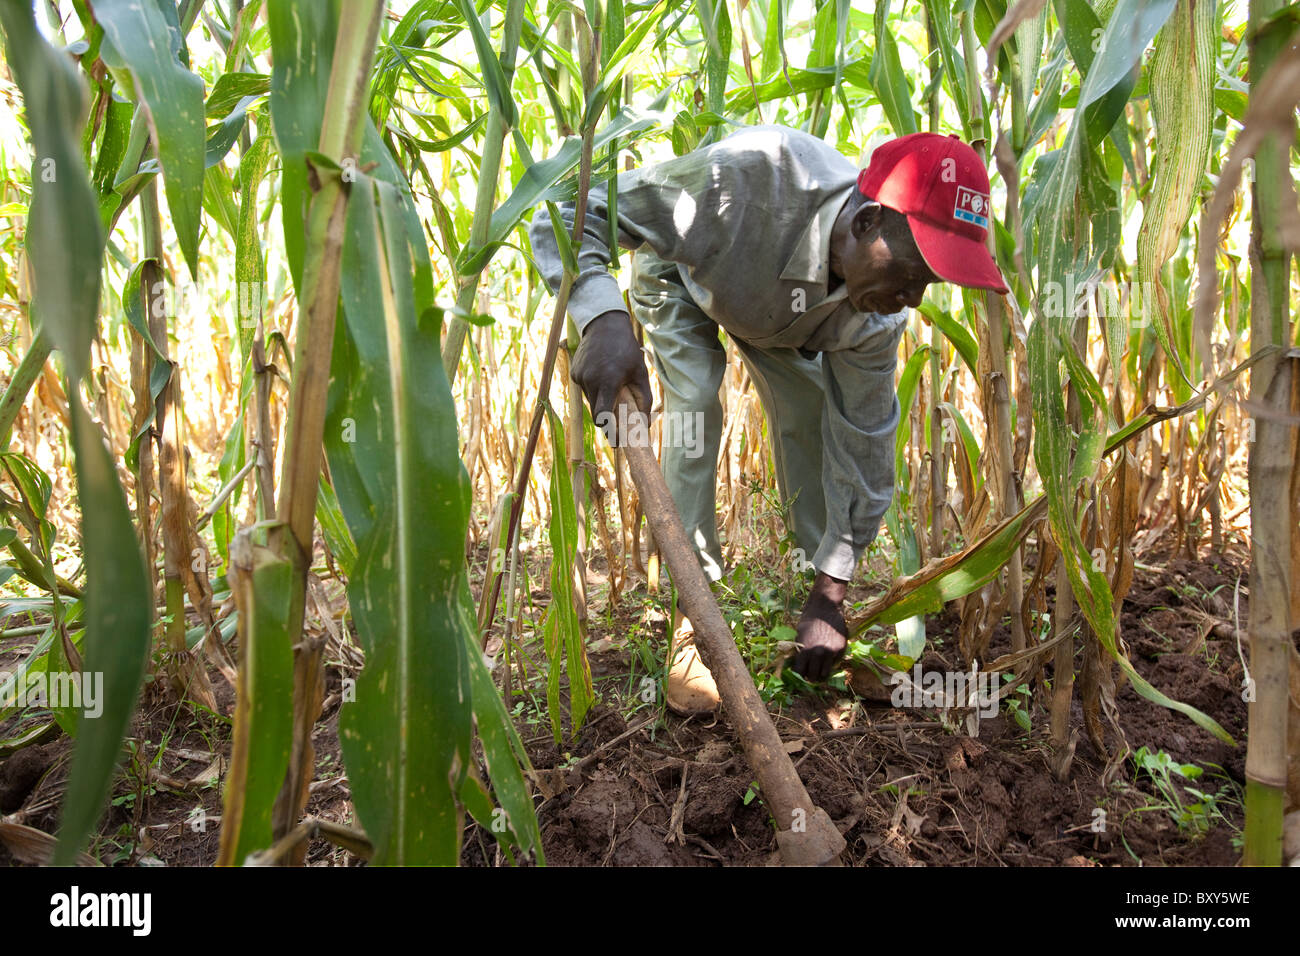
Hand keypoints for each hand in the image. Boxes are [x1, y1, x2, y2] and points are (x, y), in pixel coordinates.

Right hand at [570, 310, 652, 444]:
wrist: (603, 324)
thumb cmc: (626, 349)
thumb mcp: (640, 372)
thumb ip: (644, 400)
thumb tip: (646, 424)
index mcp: (608, 381)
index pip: (603, 417)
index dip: (609, 433)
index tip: (617, 443)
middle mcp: (590, 380)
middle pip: (597, 412)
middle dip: (607, 420)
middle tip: (618, 424)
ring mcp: (580, 377)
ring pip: (591, 401)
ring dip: (601, 401)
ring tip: (612, 388)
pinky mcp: (574, 373)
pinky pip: (585, 390)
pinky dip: (594, 390)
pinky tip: (603, 375)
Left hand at [792, 572, 847, 680]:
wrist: (825, 608)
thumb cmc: (809, 620)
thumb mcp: (799, 636)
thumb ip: (800, 651)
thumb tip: (798, 666)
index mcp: (805, 651)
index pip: (800, 672)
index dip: (799, 675)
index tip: (800, 674)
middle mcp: (818, 654)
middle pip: (813, 676)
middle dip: (810, 677)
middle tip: (810, 675)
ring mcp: (831, 652)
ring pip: (825, 673)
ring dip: (821, 672)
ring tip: (818, 668)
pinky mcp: (841, 649)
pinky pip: (835, 663)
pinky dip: (831, 663)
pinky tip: (828, 657)